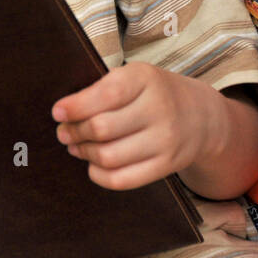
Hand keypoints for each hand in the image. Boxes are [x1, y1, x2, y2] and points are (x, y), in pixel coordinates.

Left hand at [52, 61, 216, 190]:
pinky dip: (98, 175)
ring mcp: (165, 140)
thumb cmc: (154, 93)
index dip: (75, 107)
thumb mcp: (134, 77)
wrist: (201, 116)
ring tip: (76, 146)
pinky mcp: (166, 165)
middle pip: (101, 128)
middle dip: (74, 132)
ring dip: (84, 153)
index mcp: (146, 79)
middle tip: (64, 132)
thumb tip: (63, 114)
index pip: (105, 96)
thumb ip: (101, 89)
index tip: (57, 112)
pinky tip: (93, 164)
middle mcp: (159, 109)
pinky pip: (122, 179)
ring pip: (108, 156)